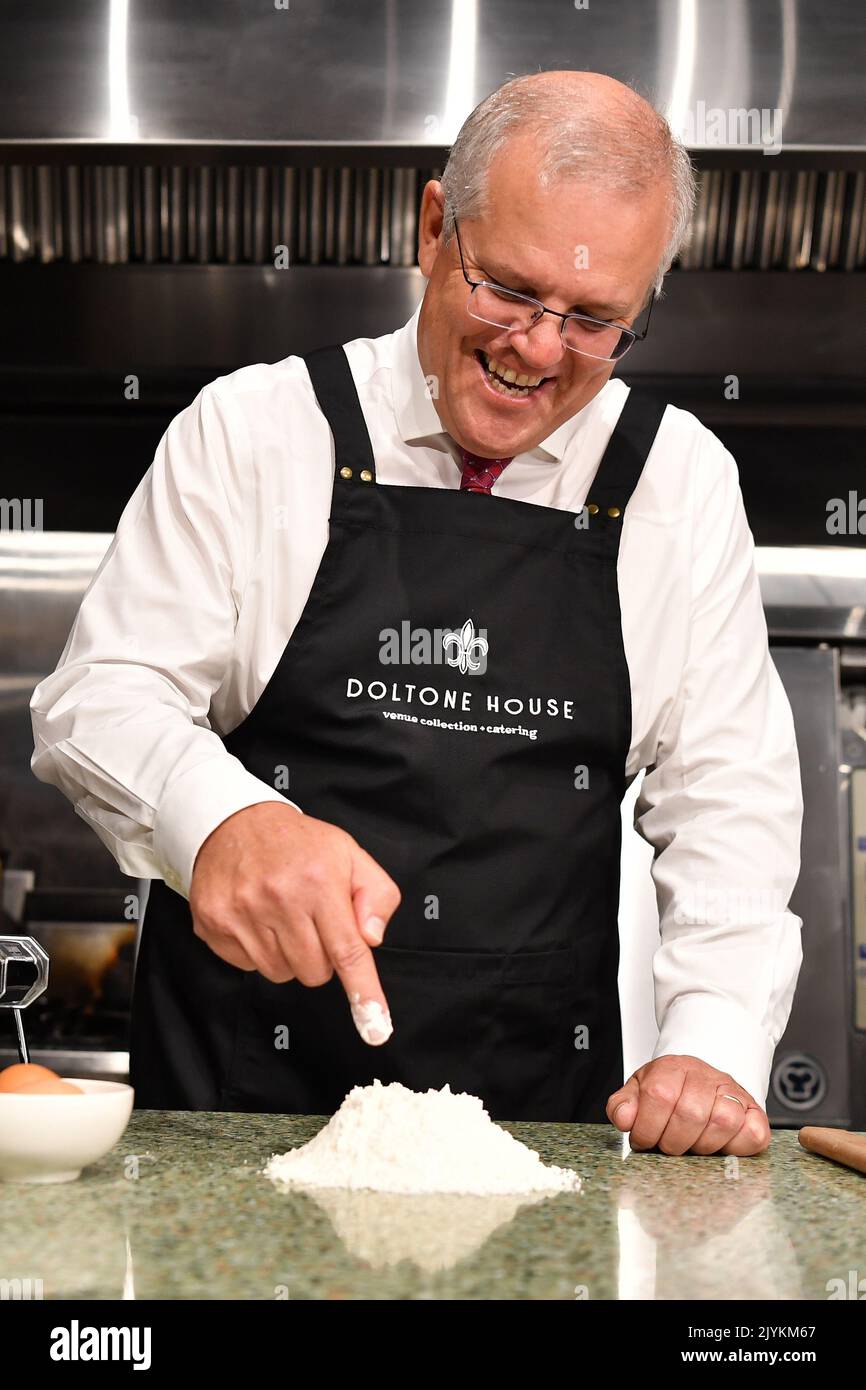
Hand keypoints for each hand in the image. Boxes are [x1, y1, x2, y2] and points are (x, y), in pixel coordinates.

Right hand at [188, 803, 400, 1044]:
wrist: (234, 822)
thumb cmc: (299, 844)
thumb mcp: (351, 856)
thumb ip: (376, 897)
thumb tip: (371, 939)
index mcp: (319, 882)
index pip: (348, 951)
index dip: (364, 993)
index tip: (375, 1030)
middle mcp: (278, 899)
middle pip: (314, 973)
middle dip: (321, 957)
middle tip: (313, 922)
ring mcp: (241, 914)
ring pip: (281, 974)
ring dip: (288, 956)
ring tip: (283, 917)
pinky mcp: (213, 924)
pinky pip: (248, 966)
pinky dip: (258, 951)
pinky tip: (257, 920)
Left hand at [606, 1055, 770, 1155]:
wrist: (701, 1079)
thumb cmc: (670, 1090)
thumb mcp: (639, 1092)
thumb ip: (624, 1105)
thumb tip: (624, 1117)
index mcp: (672, 1068)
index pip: (659, 1095)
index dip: (647, 1127)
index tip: (644, 1139)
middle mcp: (705, 1076)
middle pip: (691, 1113)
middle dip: (673, 1142)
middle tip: (668, 1145)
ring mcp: (733, 1093)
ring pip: (723, 1121)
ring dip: (702, 1145)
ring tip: (692, 1145)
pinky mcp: (754, 1113)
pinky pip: (753, 1133)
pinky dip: (736, 1147)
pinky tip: (720, 1145)